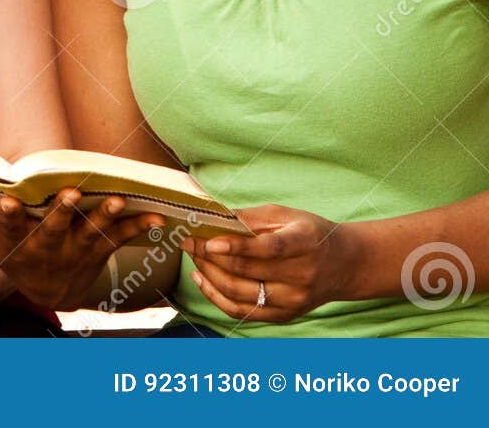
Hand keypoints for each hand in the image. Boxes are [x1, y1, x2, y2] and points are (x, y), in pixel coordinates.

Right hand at [0, 189, 164, 311]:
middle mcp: (48, 246)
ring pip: (93, 231)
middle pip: (57, 228)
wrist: (51, 293)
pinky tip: (158, 217)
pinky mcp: (101, 250)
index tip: (7, 201)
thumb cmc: (11, 255)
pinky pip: (122, 238)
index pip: (10, 227)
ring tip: (120, 201)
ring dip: (108, 217)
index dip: (9, 216)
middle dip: (64, 212)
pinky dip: (140, 227)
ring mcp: (77, 249)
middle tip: (71, 195)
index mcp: (18, 240)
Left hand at [183, 204, 360, 323]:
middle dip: (209, 256)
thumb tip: (211, 216)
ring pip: (239, 294)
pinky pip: (242, 312)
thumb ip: (250, 217)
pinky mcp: (284, 315)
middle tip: (188, 242)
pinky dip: (216, 297)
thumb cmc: (309, 233)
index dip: (237, 246)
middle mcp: (301, 276)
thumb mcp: (286, 215)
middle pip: (247, 271)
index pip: (268, 249)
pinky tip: (201, 279)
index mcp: (304, 245)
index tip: (209, 241)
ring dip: (208, 275)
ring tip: (193, 257)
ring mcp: (293, 300)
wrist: (345, 265)